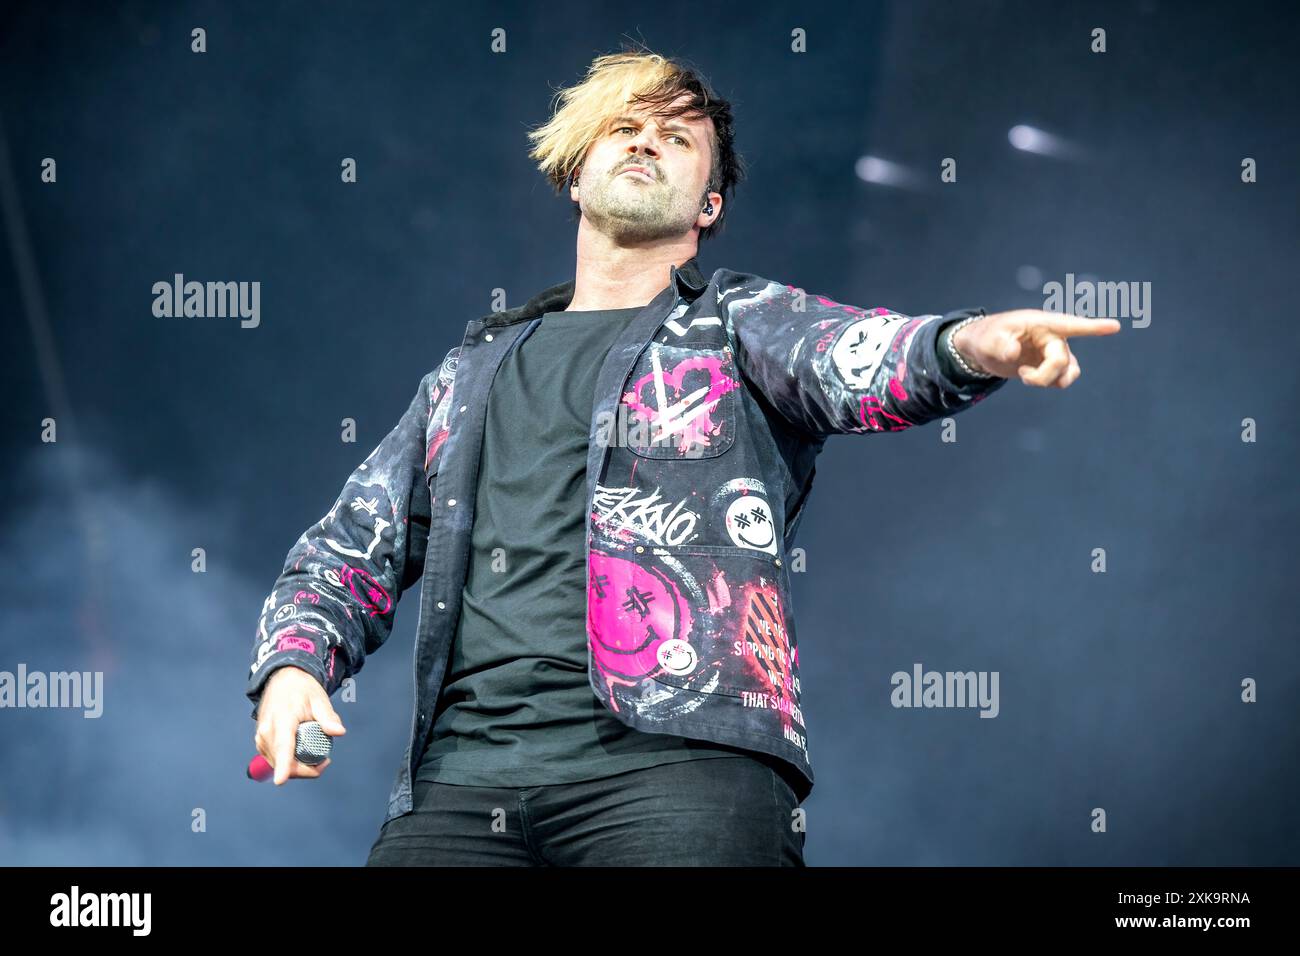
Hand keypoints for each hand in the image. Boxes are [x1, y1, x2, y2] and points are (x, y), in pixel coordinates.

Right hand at [253, 666, 345, 784]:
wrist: (282, 680)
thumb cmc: (302, 689)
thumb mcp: (319, 699)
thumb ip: (328, 717)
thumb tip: (339, 732)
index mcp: (282, 719)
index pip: (282, 746)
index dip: (283, 765)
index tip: (281, 780)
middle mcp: (267, 731)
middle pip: (283, 761)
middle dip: (305, 768)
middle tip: (326, 761)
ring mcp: (261, 737)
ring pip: (278, 763)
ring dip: (297, 766)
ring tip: (317, 753)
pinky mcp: (260, 741)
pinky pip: (275, 759)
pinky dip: (289, 761)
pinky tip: (302, 752)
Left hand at [951, 310, 1120, 387]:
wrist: (984, 348)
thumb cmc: (988, 337)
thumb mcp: (988, 339)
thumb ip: (1000, 344)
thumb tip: (1013, 353)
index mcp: (1040, 323)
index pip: (1070, 324)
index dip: (1092, 327)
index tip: (1115, 326)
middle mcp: (1053, 336)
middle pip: (1062, 360)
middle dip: (1044, 375)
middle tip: (1023, 377)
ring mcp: (1055, 350)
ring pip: (1068, 371)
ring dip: (1049, 380)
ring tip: (1026, 378)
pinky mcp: (1052, 364)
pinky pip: (1063, 378)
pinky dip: (1051, 383)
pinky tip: (1033, 379)